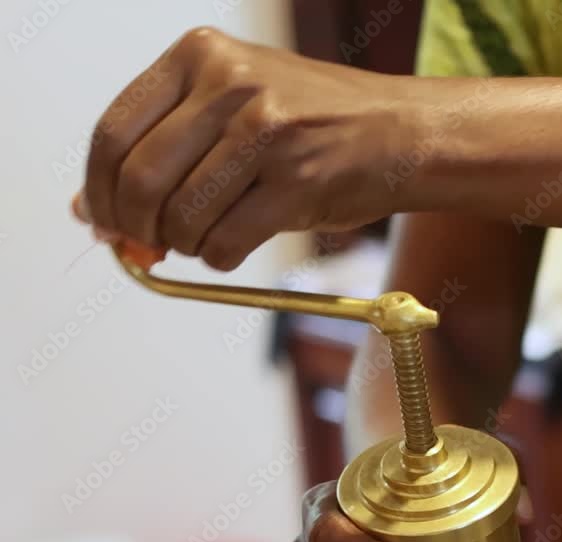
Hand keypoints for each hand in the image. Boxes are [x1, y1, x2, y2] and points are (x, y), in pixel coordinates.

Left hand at [73, 27, 408, 269]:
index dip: (98, 191)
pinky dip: (219, 258)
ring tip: (207, 235)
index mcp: (200, 56)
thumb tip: (87, 210)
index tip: (103, 222)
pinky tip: (234, 244)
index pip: (113, 132)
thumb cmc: (307, 123)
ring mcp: (266, 131)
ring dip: (184, 245)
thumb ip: (158, 148)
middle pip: (140, 181)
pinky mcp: (297, 181)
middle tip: (150, 245)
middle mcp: (230, 84)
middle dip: (136, 229)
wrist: (397, 131)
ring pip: (181, 219)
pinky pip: (225, 244)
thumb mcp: (226, 109)